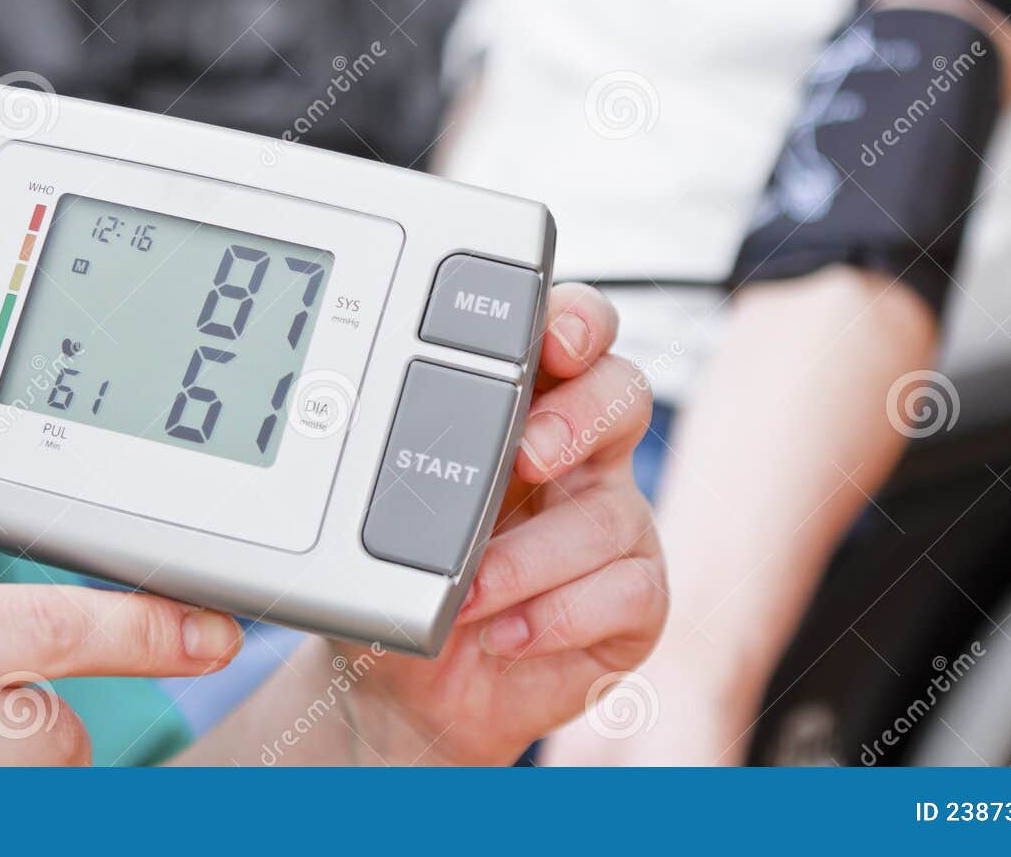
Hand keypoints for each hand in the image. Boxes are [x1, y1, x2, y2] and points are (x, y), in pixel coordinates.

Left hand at [325, 283, 666, 764]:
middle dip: (580, 415)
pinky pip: (630, 591)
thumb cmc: (397, 581)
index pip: (570, 335)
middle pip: (622, 392)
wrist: (403, 688)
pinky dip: (559, 615)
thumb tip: (378, 453)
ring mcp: (610, 526)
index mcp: (524, 407)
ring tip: (469, 592)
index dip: (576, 322)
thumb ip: (396, 467)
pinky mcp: (632, 601)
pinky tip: (504, 633)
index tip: (553, 340)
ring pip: (611, 512)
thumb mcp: (378, 513)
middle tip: (528, 454)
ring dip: (530, 557)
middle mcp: (579, 455)